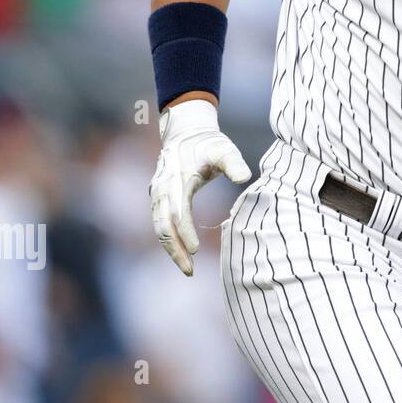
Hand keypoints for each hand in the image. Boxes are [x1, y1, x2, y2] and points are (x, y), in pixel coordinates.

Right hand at [149, 99, 250, 275]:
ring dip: (171, 249)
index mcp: (176, 178)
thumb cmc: (208, 143)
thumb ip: (234, 163)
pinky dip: (169, 240)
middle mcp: (162, 188)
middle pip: (163, 226)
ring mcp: (157, 194)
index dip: (184, 231)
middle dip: (175, 250)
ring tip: (187, 269)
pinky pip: (160, 224)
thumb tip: (244, 178)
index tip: (196, 249)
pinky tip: (182, 254)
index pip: (177, 211)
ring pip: (159, 228)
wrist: (185, 132)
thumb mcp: (224, 149)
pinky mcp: (158, 199)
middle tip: (190, 271)